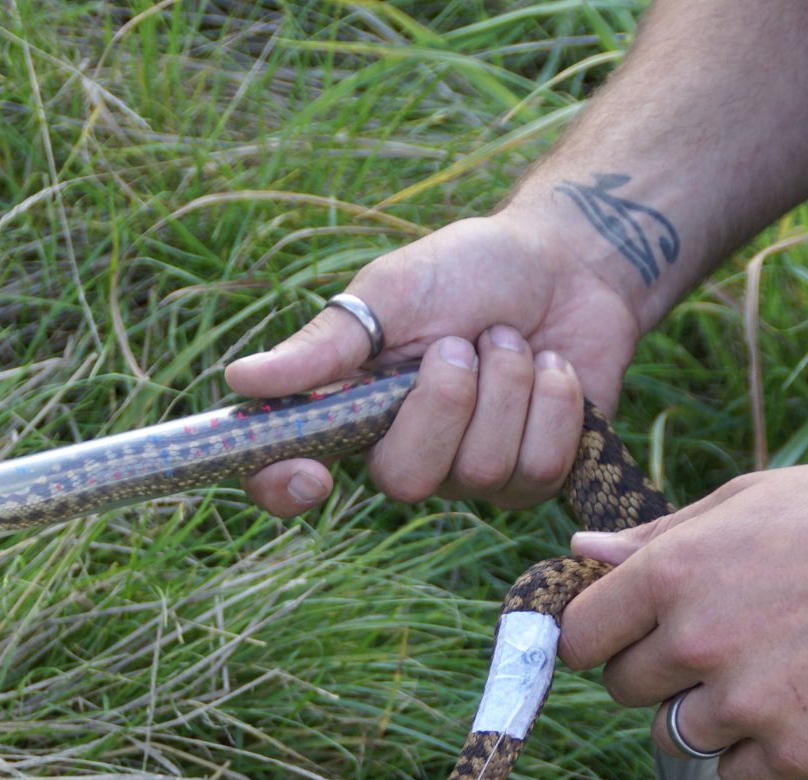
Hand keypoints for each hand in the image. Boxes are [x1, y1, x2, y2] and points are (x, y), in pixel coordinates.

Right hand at [226, 213, 640, 515]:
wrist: (567, 260)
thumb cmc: (469, 270)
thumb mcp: (391, 291)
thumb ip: (326, 344)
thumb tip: (239, 380)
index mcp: (350, 408)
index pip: (287, 475)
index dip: (284, 490)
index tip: (311, 474)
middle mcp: (403, 452)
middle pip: (405, 480)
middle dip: (445, 401)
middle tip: (463, 342)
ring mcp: (469, 473)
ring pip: (481, 470)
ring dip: (506, 384)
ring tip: (510, 340)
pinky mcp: (533, 476)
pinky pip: (539, 466)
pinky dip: (551, 400)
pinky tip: (550, 366)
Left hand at [557, 460, 807, 779]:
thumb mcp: (746, 500)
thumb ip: (656, 536)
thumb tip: (580, 548)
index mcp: (673, 572)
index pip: (578, 637)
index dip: (600, 636)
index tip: (630, 632)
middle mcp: (697, 639)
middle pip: (622, 689)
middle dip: (656, 672)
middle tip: (724, 640)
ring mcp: (745, 702)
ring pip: (674, 737)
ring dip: (705, 716)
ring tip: (770, 667)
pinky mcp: (794, 752)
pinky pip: (734, 777)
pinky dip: (758, 755)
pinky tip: (802, 703)